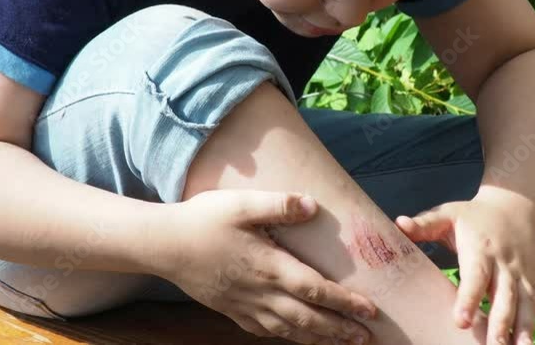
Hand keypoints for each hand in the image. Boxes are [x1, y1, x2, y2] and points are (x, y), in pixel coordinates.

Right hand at [166, 190, 377, 344]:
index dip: (345, 302)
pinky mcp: (230, 309)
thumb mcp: (242, 204)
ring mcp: (244, 305)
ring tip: (340, 344)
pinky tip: (294, 337)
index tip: (371, 311)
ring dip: (317, 338)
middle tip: (367, 338)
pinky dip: (285, 337)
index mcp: (269, 266)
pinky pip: (263, 330)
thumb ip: (279, 205)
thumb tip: (313, 206)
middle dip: (339, 329)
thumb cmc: (204, 220)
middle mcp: (260, 292)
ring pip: (288, 330)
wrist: (163, 245)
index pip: (315, 289)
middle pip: (307, 318)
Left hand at [394, 190, 534, 344]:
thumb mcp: (447, 214)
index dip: (468, 299)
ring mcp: (525, 278)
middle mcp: (506, 266)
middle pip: (504, 299)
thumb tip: (399, 224)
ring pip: (527, 308)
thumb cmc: (473, 215)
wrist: (514, 206)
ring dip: (526, 332)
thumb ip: (424, 223)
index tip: (459, 321)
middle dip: (499, 325)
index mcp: (481, 251)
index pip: (475, 278)